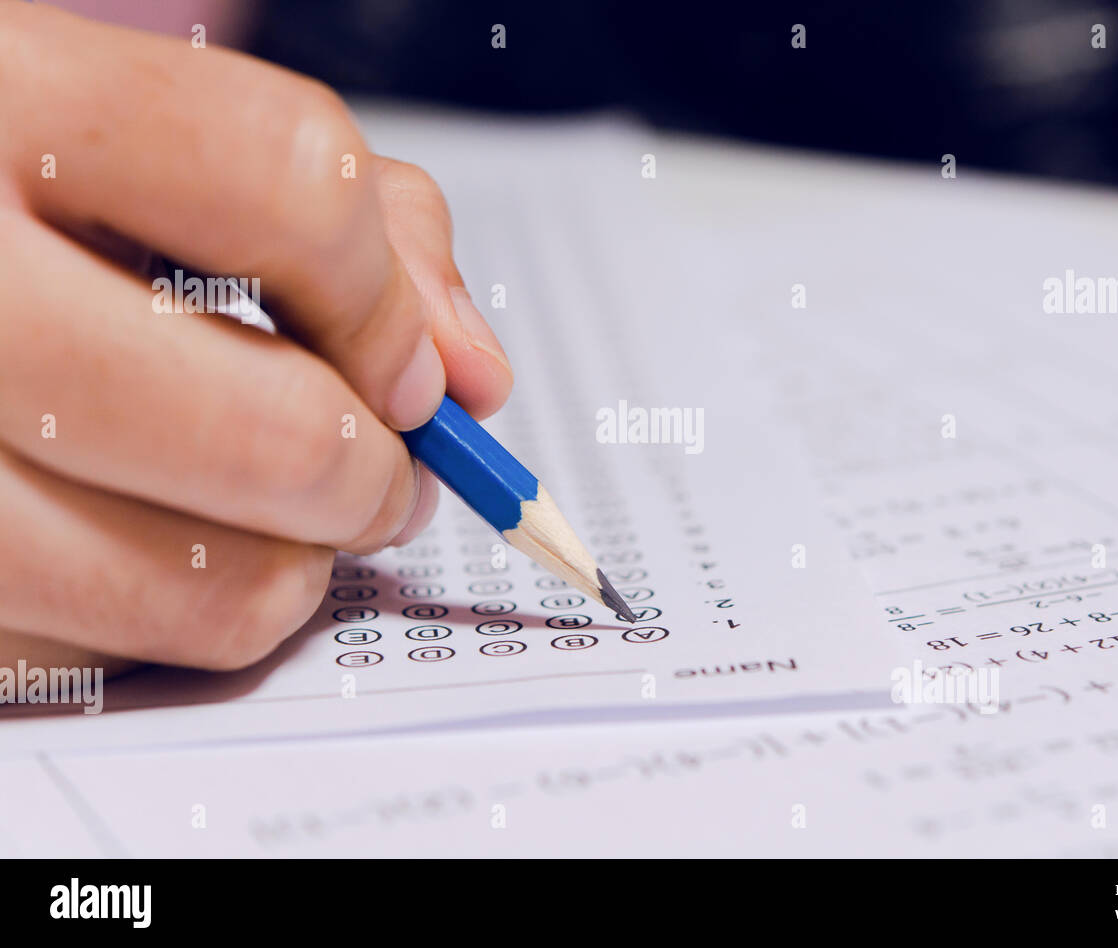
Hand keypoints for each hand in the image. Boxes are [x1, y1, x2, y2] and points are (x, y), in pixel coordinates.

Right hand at [0, 4, 511, 671]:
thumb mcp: (175, 157)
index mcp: (17, 107)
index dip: (388, 299)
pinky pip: (123, 654)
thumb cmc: (36, 210)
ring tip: (267, 519)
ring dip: (293, 568)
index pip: (289, 186)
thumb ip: (363, 225)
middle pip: (276, 432)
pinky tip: (150, 543)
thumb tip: (471, 376)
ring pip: (212, 583)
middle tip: (379, 477)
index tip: (414, 374)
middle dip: (372, 476)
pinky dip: (180, 618)